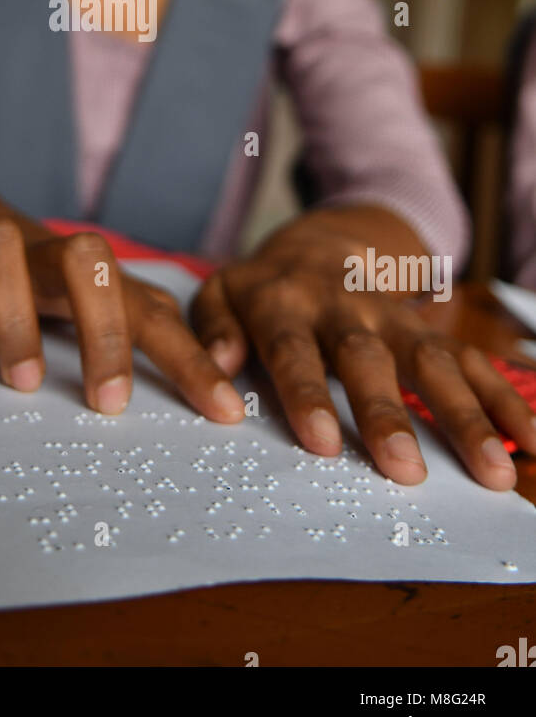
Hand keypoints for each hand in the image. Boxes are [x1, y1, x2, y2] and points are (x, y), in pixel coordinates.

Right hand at [0, 182, 244, 422]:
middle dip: (101, 327)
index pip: (151, 311)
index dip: (189, 361)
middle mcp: (40, 253)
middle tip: (107, 404)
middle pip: (83, 255)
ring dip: (13, 314)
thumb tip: (225, 374)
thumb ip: (155, 331)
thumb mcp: (103, 298)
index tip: (223, 414)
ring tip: (25, 380)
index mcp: (91, 271)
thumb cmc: (44, 276)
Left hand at [191, 245, 535, 489]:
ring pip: (431, 359)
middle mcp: (344, 308)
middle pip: (368, 358)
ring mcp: (394, 316)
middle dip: (388, 413)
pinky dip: (505, 399)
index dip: (307, 393)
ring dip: (464, 414)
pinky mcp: (430, 326)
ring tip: (494, 474)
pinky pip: (472, 360)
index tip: (322, 443)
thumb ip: (214, 331)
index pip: (294, 350)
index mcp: (284, 303)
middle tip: (406, 470)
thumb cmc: (260, 289)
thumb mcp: (220, 295)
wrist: (319, 242)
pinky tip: (531, 442)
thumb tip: (221, 369)